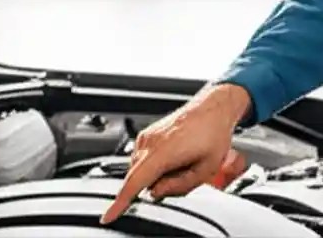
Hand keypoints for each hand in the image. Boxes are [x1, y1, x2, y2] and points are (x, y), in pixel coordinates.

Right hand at [100, 83, 252, 223]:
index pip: (135, 182)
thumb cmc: (213, 133)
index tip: (108, 215)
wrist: (214, 107)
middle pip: (137, 178)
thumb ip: (180, 186)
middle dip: (155, 185)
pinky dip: (155, 164)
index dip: (121, 202)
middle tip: (183, 173)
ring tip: (182, 161)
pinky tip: (175, 156)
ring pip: (140, 169)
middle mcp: (150, 142)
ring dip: (156, 174)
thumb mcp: (206, 168)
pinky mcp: (147, 134)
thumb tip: (157, 192)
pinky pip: (143, 158)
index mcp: (164, 151)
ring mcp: (147, 136)